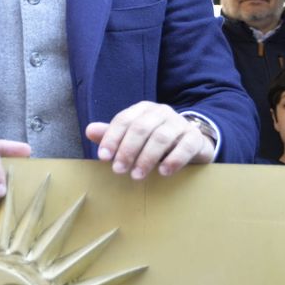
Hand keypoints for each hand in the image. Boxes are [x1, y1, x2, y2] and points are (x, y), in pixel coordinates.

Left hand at [85, 101, 214, 178]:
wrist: (192, 142)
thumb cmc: (156, 141)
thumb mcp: (134, 137)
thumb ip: (113, 135)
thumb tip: (89, 131)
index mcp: (143, 109)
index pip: (124, 120)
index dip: (112, 138)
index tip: (103, 157)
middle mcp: (161, 112)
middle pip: (141, 128)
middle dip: (127, 150)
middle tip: (119, 170)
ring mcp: (179, 123)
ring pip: (161, 137)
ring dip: (147, 158)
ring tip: (137, 175)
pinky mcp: (194, 137)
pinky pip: (185, 146)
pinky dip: (173, 160)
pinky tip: (163, 172)